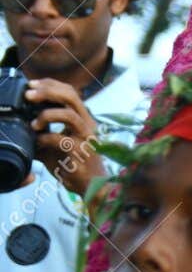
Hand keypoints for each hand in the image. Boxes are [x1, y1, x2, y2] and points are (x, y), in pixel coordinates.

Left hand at [26, 78, 103, 195]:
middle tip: (28, 95)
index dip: (50, 84)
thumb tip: (20, 125)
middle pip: (70, 96)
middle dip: (47, 91)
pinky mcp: (82, 153)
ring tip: (34, 123)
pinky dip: (45, 139)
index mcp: (83, 119)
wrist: (92, 187)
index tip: (31, 85)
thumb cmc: (74, 165)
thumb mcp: (55, 144)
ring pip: (69, 114)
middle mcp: (87, 125)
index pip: (69, 92)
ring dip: (46, 114)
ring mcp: (86, 138)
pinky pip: (61, 140)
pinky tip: (37, 143)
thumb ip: (41, 133)